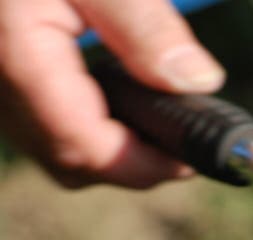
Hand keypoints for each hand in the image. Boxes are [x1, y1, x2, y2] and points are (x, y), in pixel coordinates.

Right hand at [0, 0, 224, 187]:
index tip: (191, 158)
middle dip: (131, 163)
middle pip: (68, 159)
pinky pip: (41, 120)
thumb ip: (146, 27)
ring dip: (111, 148)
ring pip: (52, 146)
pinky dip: (87, 123)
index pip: (83, 146)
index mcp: (18, 55)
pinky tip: (122, 99)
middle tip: (182, 141)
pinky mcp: (1, 75)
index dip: (144, 165)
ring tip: (160, 120)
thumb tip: (198, 82)